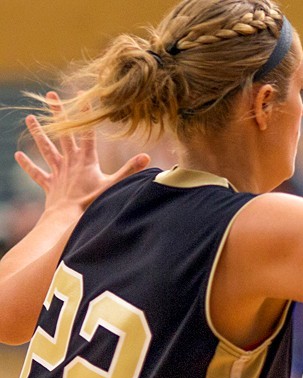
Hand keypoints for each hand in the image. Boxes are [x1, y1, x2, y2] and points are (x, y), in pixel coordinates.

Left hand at [16, 92, 149, 212]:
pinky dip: (27, 165)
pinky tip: (17, 156)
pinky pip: (36, 173)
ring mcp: (57, 171)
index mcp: (86, 159)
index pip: (86, 132)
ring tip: (29, 118)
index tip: (81, 96)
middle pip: (63, 133)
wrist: (66, 218)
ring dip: (38, 133)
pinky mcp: (49, 183)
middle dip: (57, 114)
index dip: (85, 114)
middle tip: (50, 96)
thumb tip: (147, 157)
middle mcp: (70, 161)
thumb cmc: (91, 203)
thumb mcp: (114, 185)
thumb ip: (129, 170)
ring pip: (46, 148)